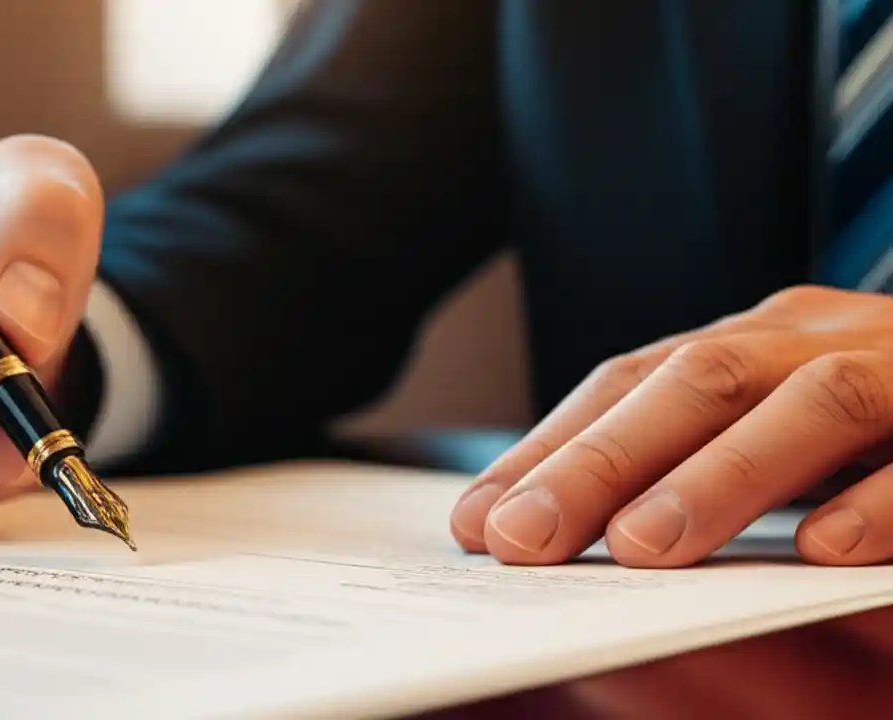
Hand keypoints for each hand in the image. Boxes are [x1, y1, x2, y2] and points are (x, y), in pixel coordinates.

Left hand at [449, 285, 892, 565]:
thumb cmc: (878, 418)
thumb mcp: (774, 427)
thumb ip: (691, 463)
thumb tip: (566, 532)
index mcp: (754, 343)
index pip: (630, 384)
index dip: (549, 447)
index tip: (477, 521)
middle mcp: (816, 339)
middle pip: (695, 385)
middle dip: (601, 463)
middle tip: (523, 540)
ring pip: (809, 403)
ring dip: (722, 478)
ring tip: (643, 547)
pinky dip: (884, 497)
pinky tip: (826, 551)